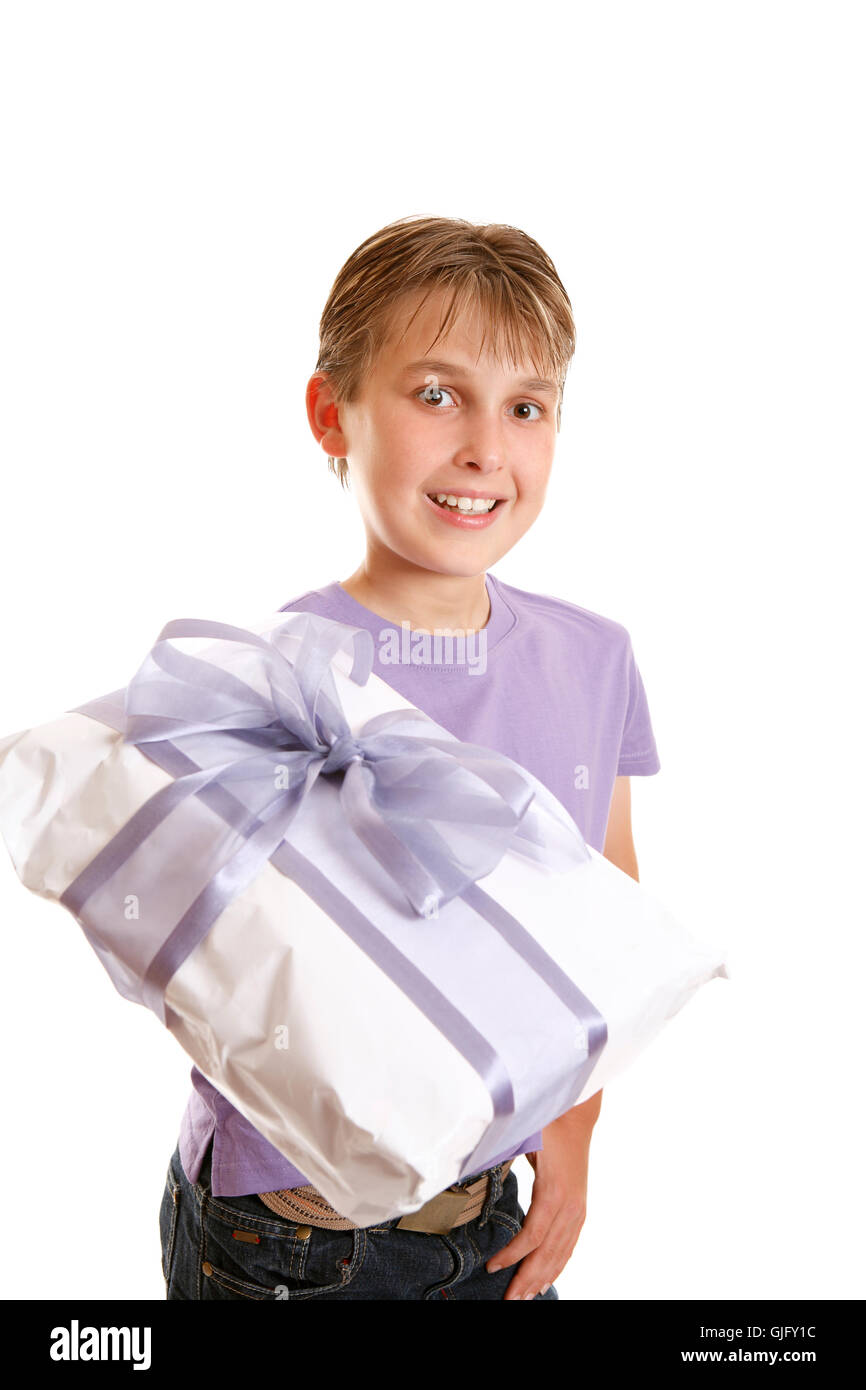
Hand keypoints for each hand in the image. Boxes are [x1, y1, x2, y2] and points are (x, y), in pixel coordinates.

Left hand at [486, 1094, 599, 1300]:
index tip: (492, 1267)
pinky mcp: (580, 1208)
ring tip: (524, 1297)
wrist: (577, 1114)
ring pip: (560, 1253)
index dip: (513, 1255)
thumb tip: (468, 1163)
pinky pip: (569, 1245)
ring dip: (542, 1278)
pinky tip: (547, 1279)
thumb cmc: (547, 1124)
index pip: (533, 1235)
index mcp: (554, 1192)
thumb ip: (498, 1153)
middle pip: (548, 1253)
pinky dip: (558, 1265)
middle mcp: (570, 1206)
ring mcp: (578, 1209)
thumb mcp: (523, 1137)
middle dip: (527, 1279)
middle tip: (509, 1300)